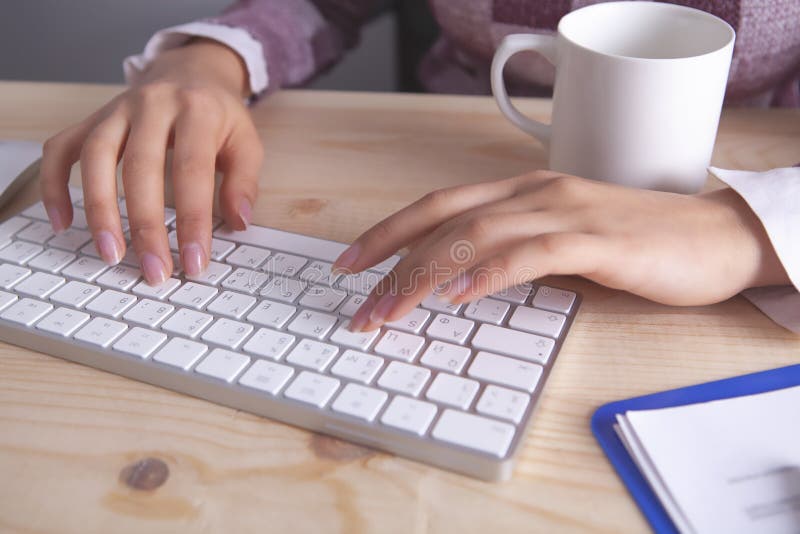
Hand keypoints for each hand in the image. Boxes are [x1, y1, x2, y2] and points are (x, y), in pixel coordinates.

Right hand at [40, 39, 263, 283]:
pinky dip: (55, 185)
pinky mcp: (90, 119)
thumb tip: (239, 223)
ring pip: (96, 157)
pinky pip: (61, 150)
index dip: (192, 220)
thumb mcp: (246, 141)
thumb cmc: (218, 115)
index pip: (192, 171)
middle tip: (154, 270)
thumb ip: (243, 182)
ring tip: (110, 254)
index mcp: (197, 110)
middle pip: (141, 167)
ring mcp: (115, 110)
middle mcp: (152, 105)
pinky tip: (63, 222)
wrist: (190, 71)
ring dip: (99, 210)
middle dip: (145, 225)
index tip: (194, 262)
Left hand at [333, 171, 788, 330]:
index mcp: (522, 192)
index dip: (387, 233)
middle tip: (360, 307)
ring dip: (425, 276)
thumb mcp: (561, 240)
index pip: (438, 206)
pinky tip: (459, 296)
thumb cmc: (635, 243)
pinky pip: (533, 253)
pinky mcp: (598, 242)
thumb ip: (513, 250)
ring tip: (390, 312)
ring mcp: (566, 212)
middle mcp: (535, 194)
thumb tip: (458, 282)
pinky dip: (490, 272)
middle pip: (444, 222)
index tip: (349, 264)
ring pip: (477, 236)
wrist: (714, 236)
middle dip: (392, 265)